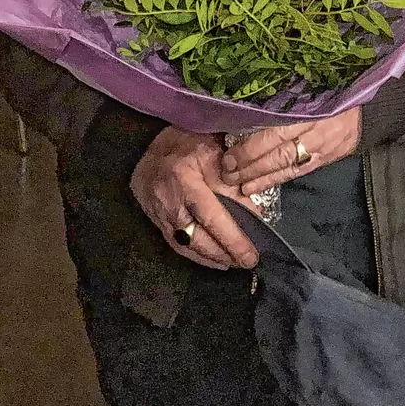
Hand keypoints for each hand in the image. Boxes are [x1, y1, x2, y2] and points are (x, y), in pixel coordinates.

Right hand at [130, 127, 258, 270]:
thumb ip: (232, 184)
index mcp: (185, 178)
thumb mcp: (214, 152)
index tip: (251, 254)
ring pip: (186, 246)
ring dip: (210, 258)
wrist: (149, 146)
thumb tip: (255, 214)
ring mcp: (158, 214)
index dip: (232, 239)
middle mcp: (169, 201)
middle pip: (197, 238)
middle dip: (223, 254)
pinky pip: (175, 244)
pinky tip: (212, 258)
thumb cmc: (188, 142)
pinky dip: (195, 254)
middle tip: (247, 262)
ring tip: (233, 263)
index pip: (212, 216)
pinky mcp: (155, 221)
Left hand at [219, 108, 361, 195]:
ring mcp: (318, 149)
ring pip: (283, 165)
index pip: (276, 130)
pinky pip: (294, 173)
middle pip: (277, 150)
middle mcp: (314, 131)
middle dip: (249, 162)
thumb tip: (251, 102)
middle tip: (226, 168)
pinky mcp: (321, 161)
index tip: (229, 147)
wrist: (365, 114)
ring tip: (234, 181)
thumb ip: (288, 96)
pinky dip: (272, 181)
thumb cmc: (334, 95)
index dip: (252, 143)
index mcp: (310, 108)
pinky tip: (253, 187)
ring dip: (257, 175)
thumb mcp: (314, 87)